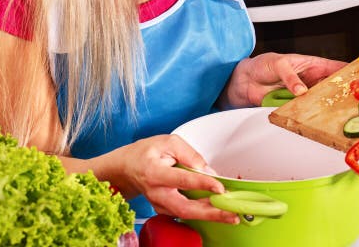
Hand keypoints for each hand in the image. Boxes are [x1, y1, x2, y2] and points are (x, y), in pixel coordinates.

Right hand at [101, 135, 237, 223]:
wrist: (127, 167)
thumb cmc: (147, 152)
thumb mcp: (169, 142)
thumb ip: (190, 155)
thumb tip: (208, 170)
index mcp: (155, 173)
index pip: (182, 180)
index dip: (202, 184)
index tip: (220, 187)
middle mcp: (157, 193)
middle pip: (184, 208)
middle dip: (210, 213)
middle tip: (231, 214)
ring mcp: (159, 204)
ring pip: (186, 214)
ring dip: (209, 216)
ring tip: (231, 216)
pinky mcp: (163, 209)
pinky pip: (184, 213)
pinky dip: (202, 213)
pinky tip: (218, 211)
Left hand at [226, 52, 345, 106]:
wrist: (244, 81)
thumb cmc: (262, 65)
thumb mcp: (278, 63)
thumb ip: (290, 76)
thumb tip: (301, 90)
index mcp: (310, 64)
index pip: (333, 66)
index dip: (346, 70)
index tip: (357, 76)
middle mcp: (310, 80)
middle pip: (330, 86)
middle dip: (340, 91)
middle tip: (352, 97)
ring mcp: (303, 94)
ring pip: (320, 100)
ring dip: (327, 105)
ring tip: (338, 110)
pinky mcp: (294, 106)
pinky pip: (306, 111)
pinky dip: (312, 115)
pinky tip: (318, 118)